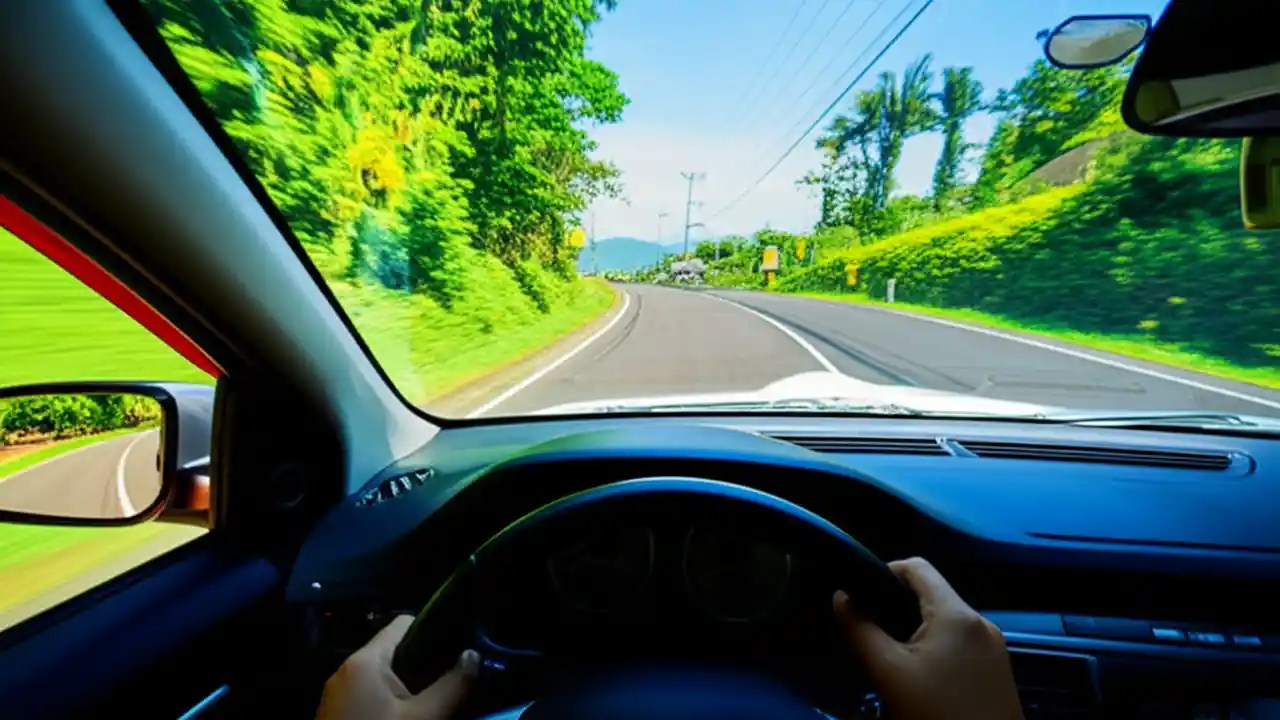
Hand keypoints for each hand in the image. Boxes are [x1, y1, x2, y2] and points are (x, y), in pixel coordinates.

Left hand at [316, 615, 479, 719]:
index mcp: (366, 661)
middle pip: (394, 650)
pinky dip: (391, 699)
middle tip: (450, 678)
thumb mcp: (422, 719)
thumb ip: (452, 687)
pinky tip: (408, 715)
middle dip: (424, 662)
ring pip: (383, 674)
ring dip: (408, 684)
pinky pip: (370, 692)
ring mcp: (339, 691)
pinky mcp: (337, 711)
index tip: (457, 647)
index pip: (404, 623)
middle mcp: (348, 669)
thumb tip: (473, 656)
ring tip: (433, 699)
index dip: (433, 629)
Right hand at [833, 557, 1023, 719]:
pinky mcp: (998, 669)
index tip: (861, 598)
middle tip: (871, 632)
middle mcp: (981, 621)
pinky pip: (960, 642)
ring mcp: (994, 646)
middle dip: (897, 606)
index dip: (885, 572)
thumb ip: (860, 630)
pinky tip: (921, 675)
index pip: (917, 566)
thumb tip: (840, 597)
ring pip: (945, 620)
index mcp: (957, 613)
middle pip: (931, 594)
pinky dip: (936, 647)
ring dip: (915, 629)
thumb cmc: (935, 713)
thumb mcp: (889, 673)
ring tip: (892, 657)